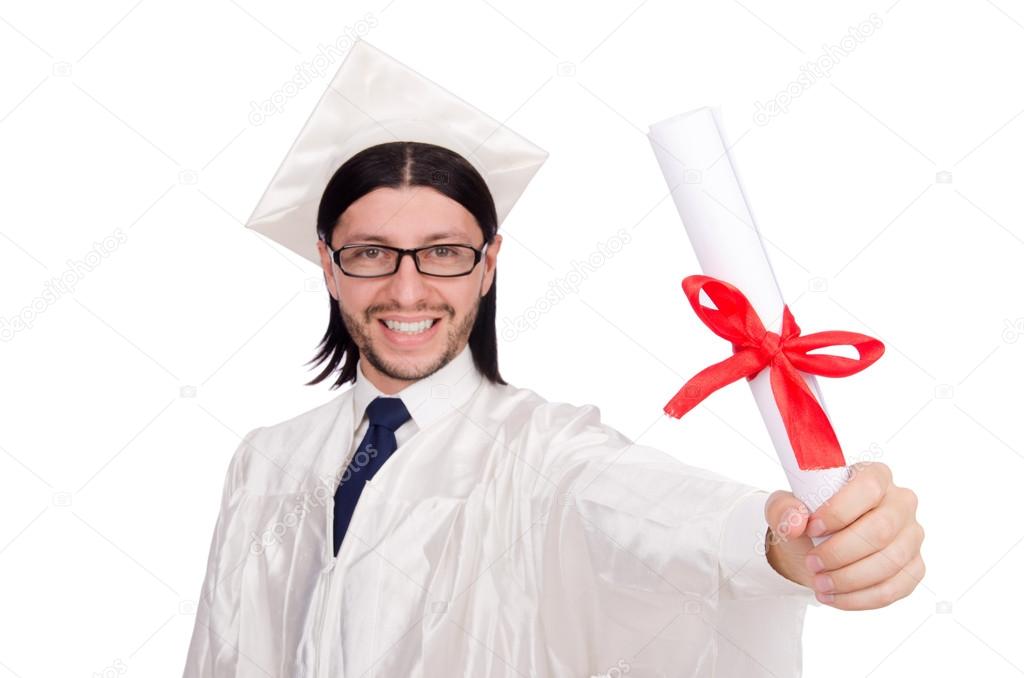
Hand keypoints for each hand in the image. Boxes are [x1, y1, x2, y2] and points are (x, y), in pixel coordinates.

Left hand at [763, 461, 924, 609]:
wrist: (817, 547)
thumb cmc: (809, 520)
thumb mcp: (786, 508)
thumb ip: (783, 508)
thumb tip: (794, 523)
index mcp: (875, 475)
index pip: (868, 488)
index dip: (839, 511)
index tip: (812, 529)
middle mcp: (901, 502)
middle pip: (881, 530)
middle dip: (840, 552)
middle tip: (812, 563)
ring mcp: (911, 536)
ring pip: (889, 562)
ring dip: (848, 578)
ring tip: (819, 583)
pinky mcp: (914, 567)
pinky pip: (894, 588)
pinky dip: (860, 598)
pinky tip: (834, 596)